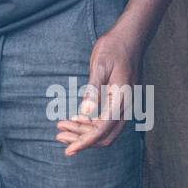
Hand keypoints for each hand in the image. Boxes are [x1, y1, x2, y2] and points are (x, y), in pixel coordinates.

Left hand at [56, 25, 143, 155]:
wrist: (129, 37)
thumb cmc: (113, 48)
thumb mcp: (99, 66)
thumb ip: (92, 90)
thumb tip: (85, 114)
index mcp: (121, 100)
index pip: (102, 130)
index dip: (84, 142)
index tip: (69, 150)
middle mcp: (125, 107)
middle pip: (104, 135)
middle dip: (81, 140)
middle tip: (58, 136)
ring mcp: (123, 105)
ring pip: (104, 130)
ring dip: (83, 132)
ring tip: (60, 128)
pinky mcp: (118, 101)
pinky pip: (104, 120)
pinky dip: (89, 123)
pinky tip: (73, 119)